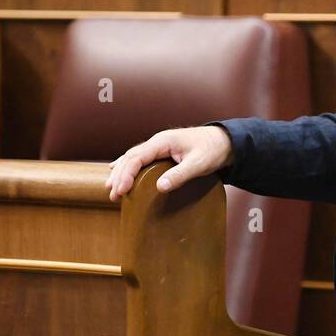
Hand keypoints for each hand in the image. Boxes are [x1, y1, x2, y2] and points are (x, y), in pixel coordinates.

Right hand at [104, 125, 234, 201]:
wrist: (224, 141)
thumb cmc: (212, 150)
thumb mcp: (199, 164)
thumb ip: (180, 175)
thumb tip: (160, 187)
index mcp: (163, 142)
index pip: (137, 157)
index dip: (126, 174)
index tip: (121, 190)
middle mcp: (157, 141)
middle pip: (131, 157)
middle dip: (119, 176)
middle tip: (112, 195)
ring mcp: (159, 145)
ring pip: (133, 157)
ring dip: (120, 172)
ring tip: (111, 188)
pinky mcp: (162, 151)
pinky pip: (140, 158)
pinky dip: (127, 165)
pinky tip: (117, 170)